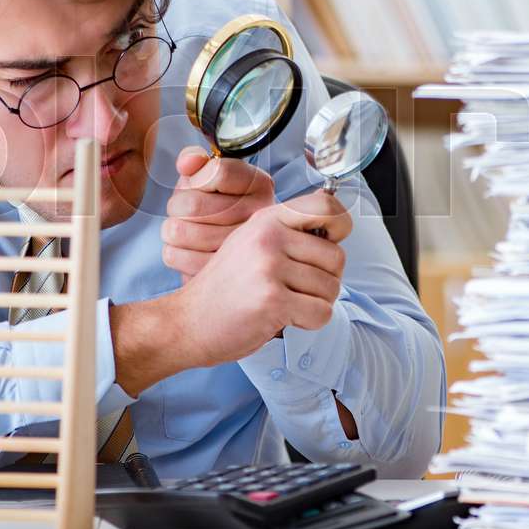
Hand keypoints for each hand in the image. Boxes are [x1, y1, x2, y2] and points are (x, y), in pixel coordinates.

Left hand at [161, 146, 275, 282]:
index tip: (200, 185)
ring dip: (174, 227)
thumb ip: (197, 161)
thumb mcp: (211, 176)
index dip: (196, 178)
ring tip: (189, 228)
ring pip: (178, 230)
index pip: (217, 172)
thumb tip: (188, 162)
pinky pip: (174, 255)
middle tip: (188, 210)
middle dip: (178, 204)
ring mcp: (242, 251)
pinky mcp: (220, 277)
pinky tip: (191, 249)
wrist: (233, 251)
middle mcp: (259, 217)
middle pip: (191, 204)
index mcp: (260, 185)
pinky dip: (174, 251)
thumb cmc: (219, 206)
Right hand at [169, 191, 352, 368]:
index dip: (340, 225)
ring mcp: (269, 267)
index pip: (325, 206)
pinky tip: (286, 318)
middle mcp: (269, 237)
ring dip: (317, 303)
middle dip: (327, 280)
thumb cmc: (225, 288)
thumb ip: (287, 231)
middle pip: (337, 257)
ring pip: (331, 288)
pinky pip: (321, 312)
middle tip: (300, 290)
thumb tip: (333, 217)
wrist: (187, 321)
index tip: (332, 241)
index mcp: (266, 219)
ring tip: (287, 304)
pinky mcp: (273, 299)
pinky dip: (310, 322)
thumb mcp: (250, 243)